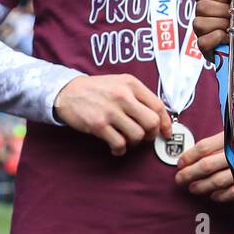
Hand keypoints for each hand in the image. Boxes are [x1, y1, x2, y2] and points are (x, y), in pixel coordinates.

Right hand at [53, 74, 171, 156]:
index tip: (166, 133)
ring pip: (137, 135)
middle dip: (151, 134)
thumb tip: (159, 117)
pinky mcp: (98, 125)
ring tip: (127, 140)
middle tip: (144, 137)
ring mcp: (110, 111)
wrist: (68, 91)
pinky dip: (120, 149)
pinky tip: (116, 147)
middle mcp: (123, 96)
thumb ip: (140, 96)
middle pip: (151, 123)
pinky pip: (119, 143)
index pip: (158, 106)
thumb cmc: (98, 90)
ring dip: (135, 142)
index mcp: (132, 85)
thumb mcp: (121, 83)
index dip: (166, 123)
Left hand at [175, 132, 233, 201]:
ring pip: (216, 181)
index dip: (188, 156)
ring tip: (192, 188)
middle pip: (206, 165)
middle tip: (179, 179)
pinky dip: (219, 196)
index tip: (179, 163)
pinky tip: (213, 195)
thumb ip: (220, 140)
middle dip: (189, 174)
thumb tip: (193, 153)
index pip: (204, 147)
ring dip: (201, 186)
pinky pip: (231, 193)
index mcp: (233, 138)